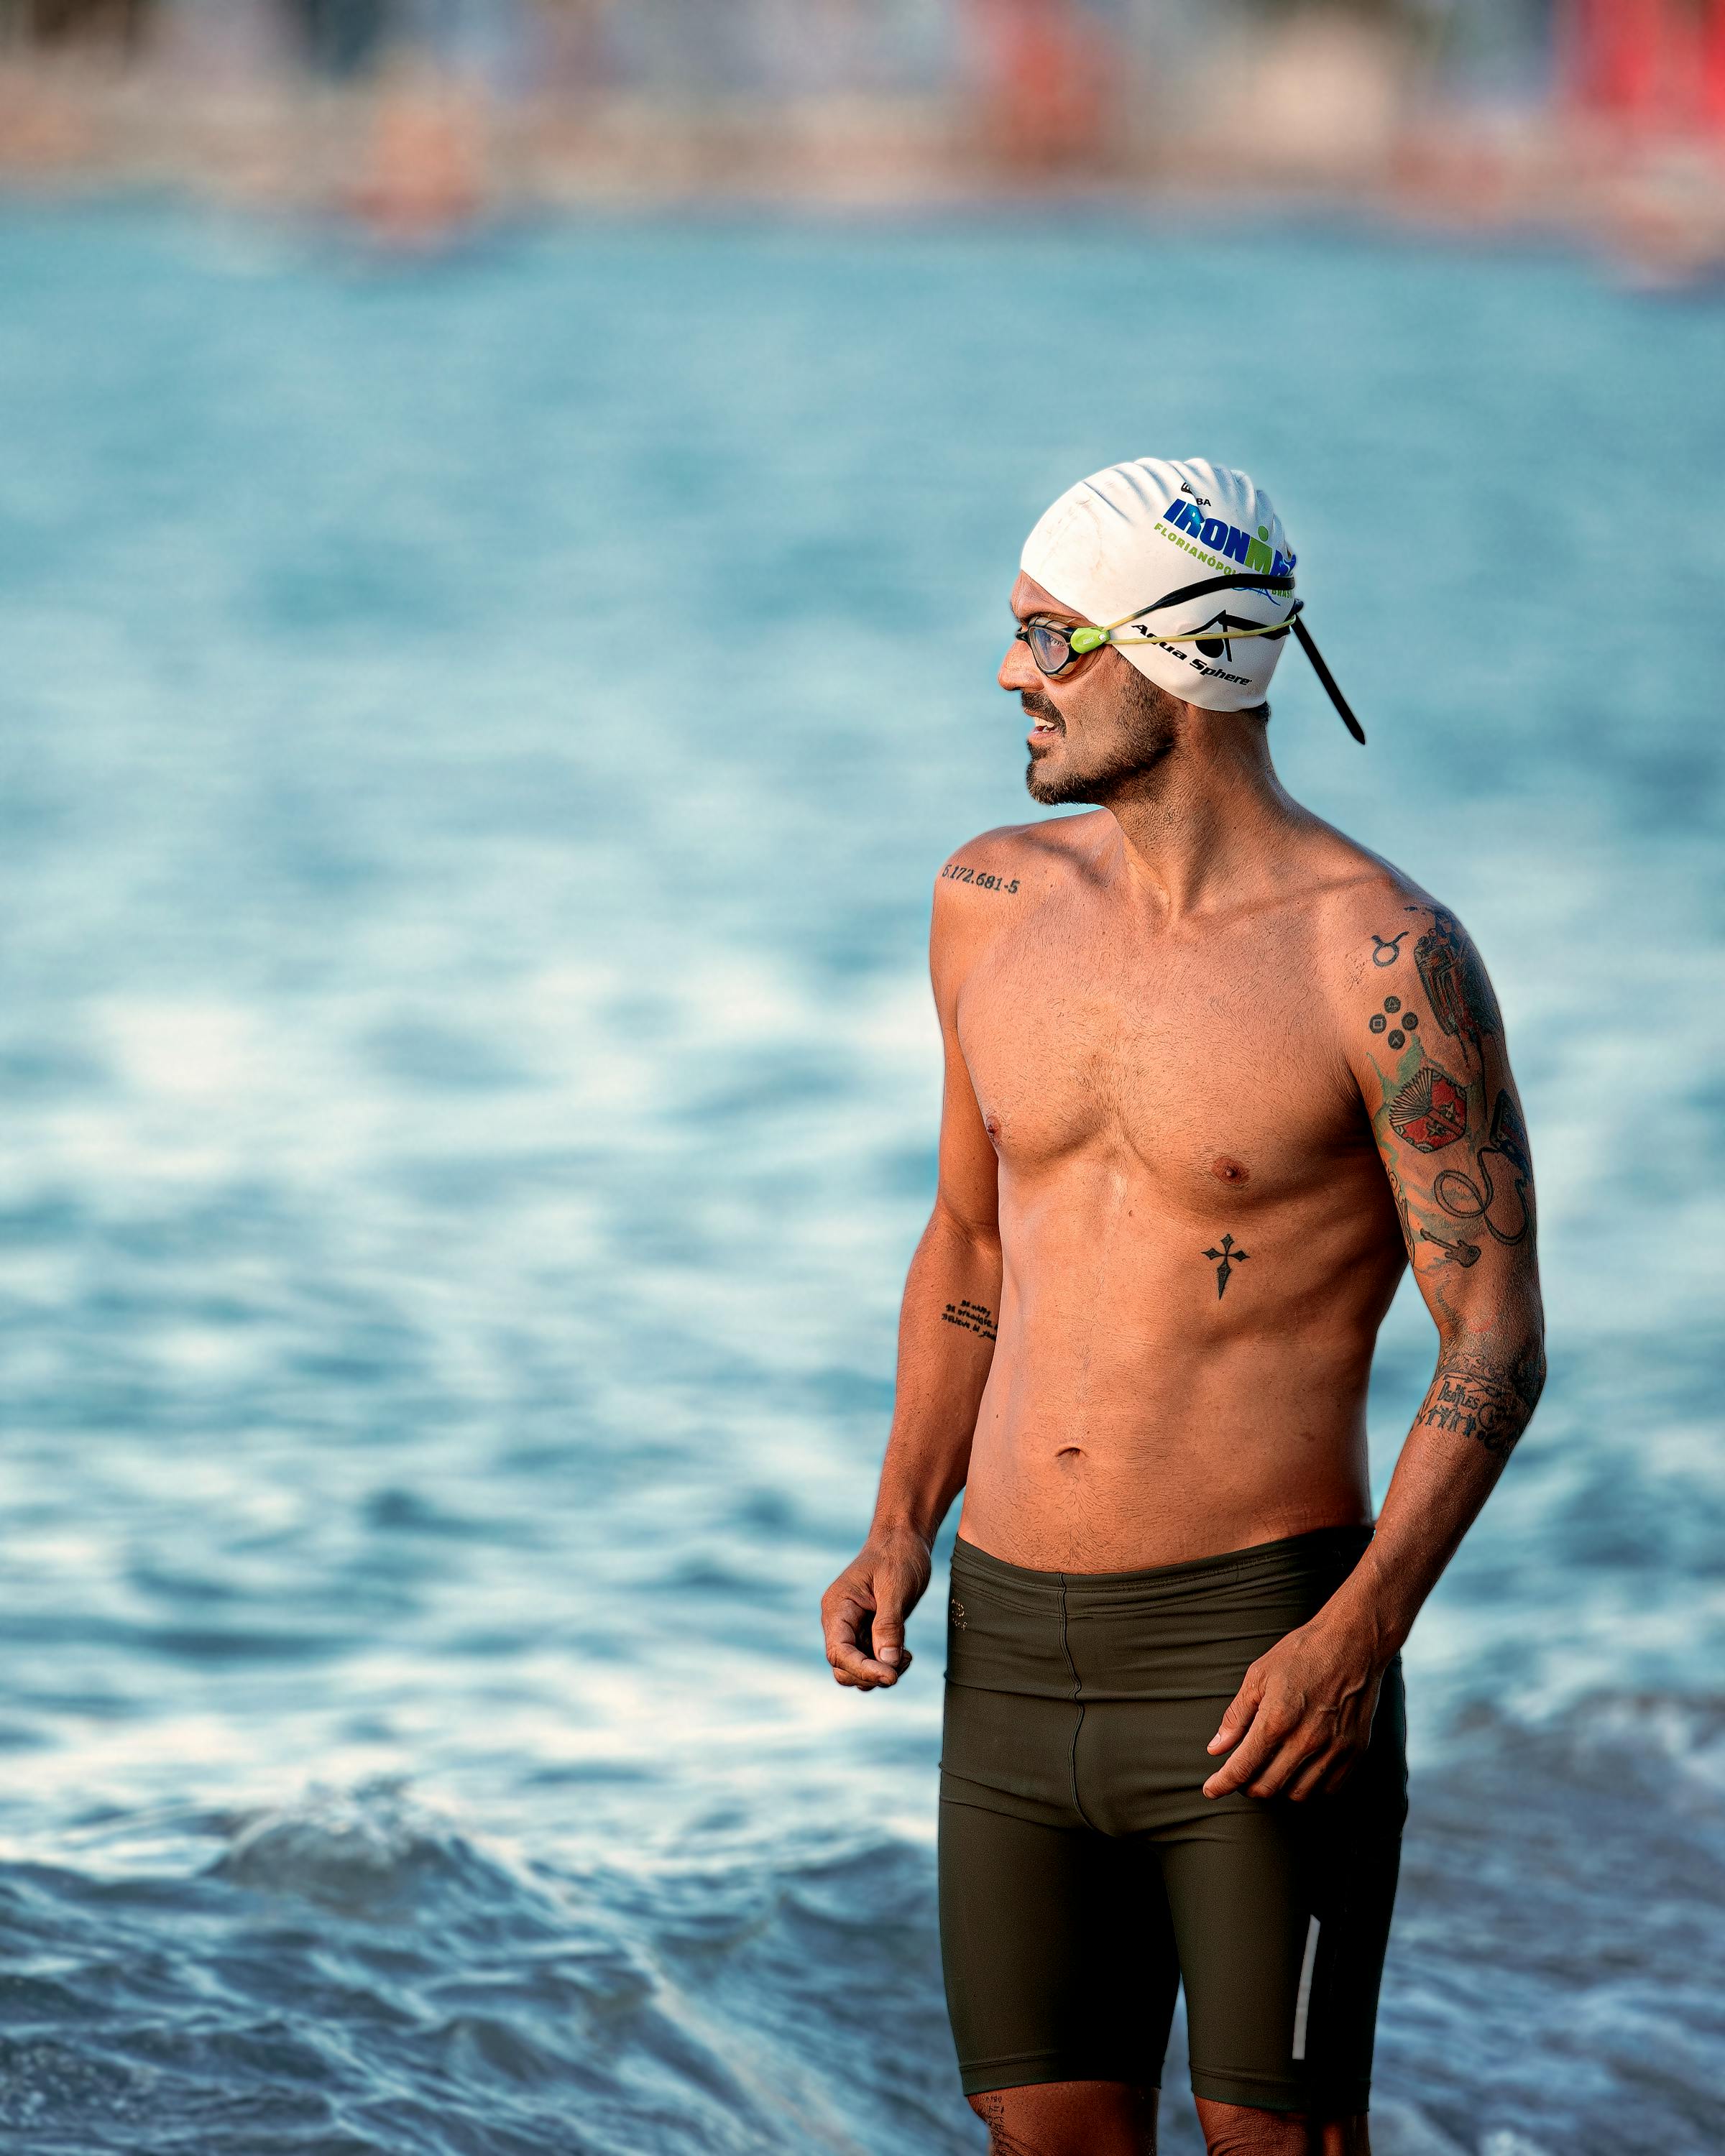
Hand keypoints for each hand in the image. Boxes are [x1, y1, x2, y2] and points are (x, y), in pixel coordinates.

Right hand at [821, 1528, 931, 1689]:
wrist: (905, 1539)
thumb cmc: (898, 1555)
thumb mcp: (895, 1587)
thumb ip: (889, 1625)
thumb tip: (887, 1663)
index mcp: (838, 1607)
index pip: (839, 1651)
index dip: (862, 1669)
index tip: (891, 1676)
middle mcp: (840, 1621)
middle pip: (843, 1667)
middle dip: (870, 1675)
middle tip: (903, 1660)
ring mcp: (853, 1629)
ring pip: (856, 1670)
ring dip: (880, 1673)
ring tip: (906, 1655)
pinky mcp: (868, 1633)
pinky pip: (871, 1662)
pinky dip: (886, 1666)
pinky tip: (904, 1653)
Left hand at [1203, 1615, 1386, 1801]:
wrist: (1353, 1642)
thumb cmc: (1301, 1654)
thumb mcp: (1258, 1676)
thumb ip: (1236, 1716)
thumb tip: (1216, 1748)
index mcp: (1277, 1719)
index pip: (1242, 1768)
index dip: (1221, 1784)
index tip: (1210, 1790)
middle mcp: (1307, 1740)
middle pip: (1268, 1787)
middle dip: (1247, 1787)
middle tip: (1241, 1774)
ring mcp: (1334, 1748)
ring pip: (1298, 1794)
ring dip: (1278, 1788)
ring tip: (1270, 1769)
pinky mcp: (1355, 1751)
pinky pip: (1329, 1789)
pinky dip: (1309, 1787)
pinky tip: (1300, 1769)